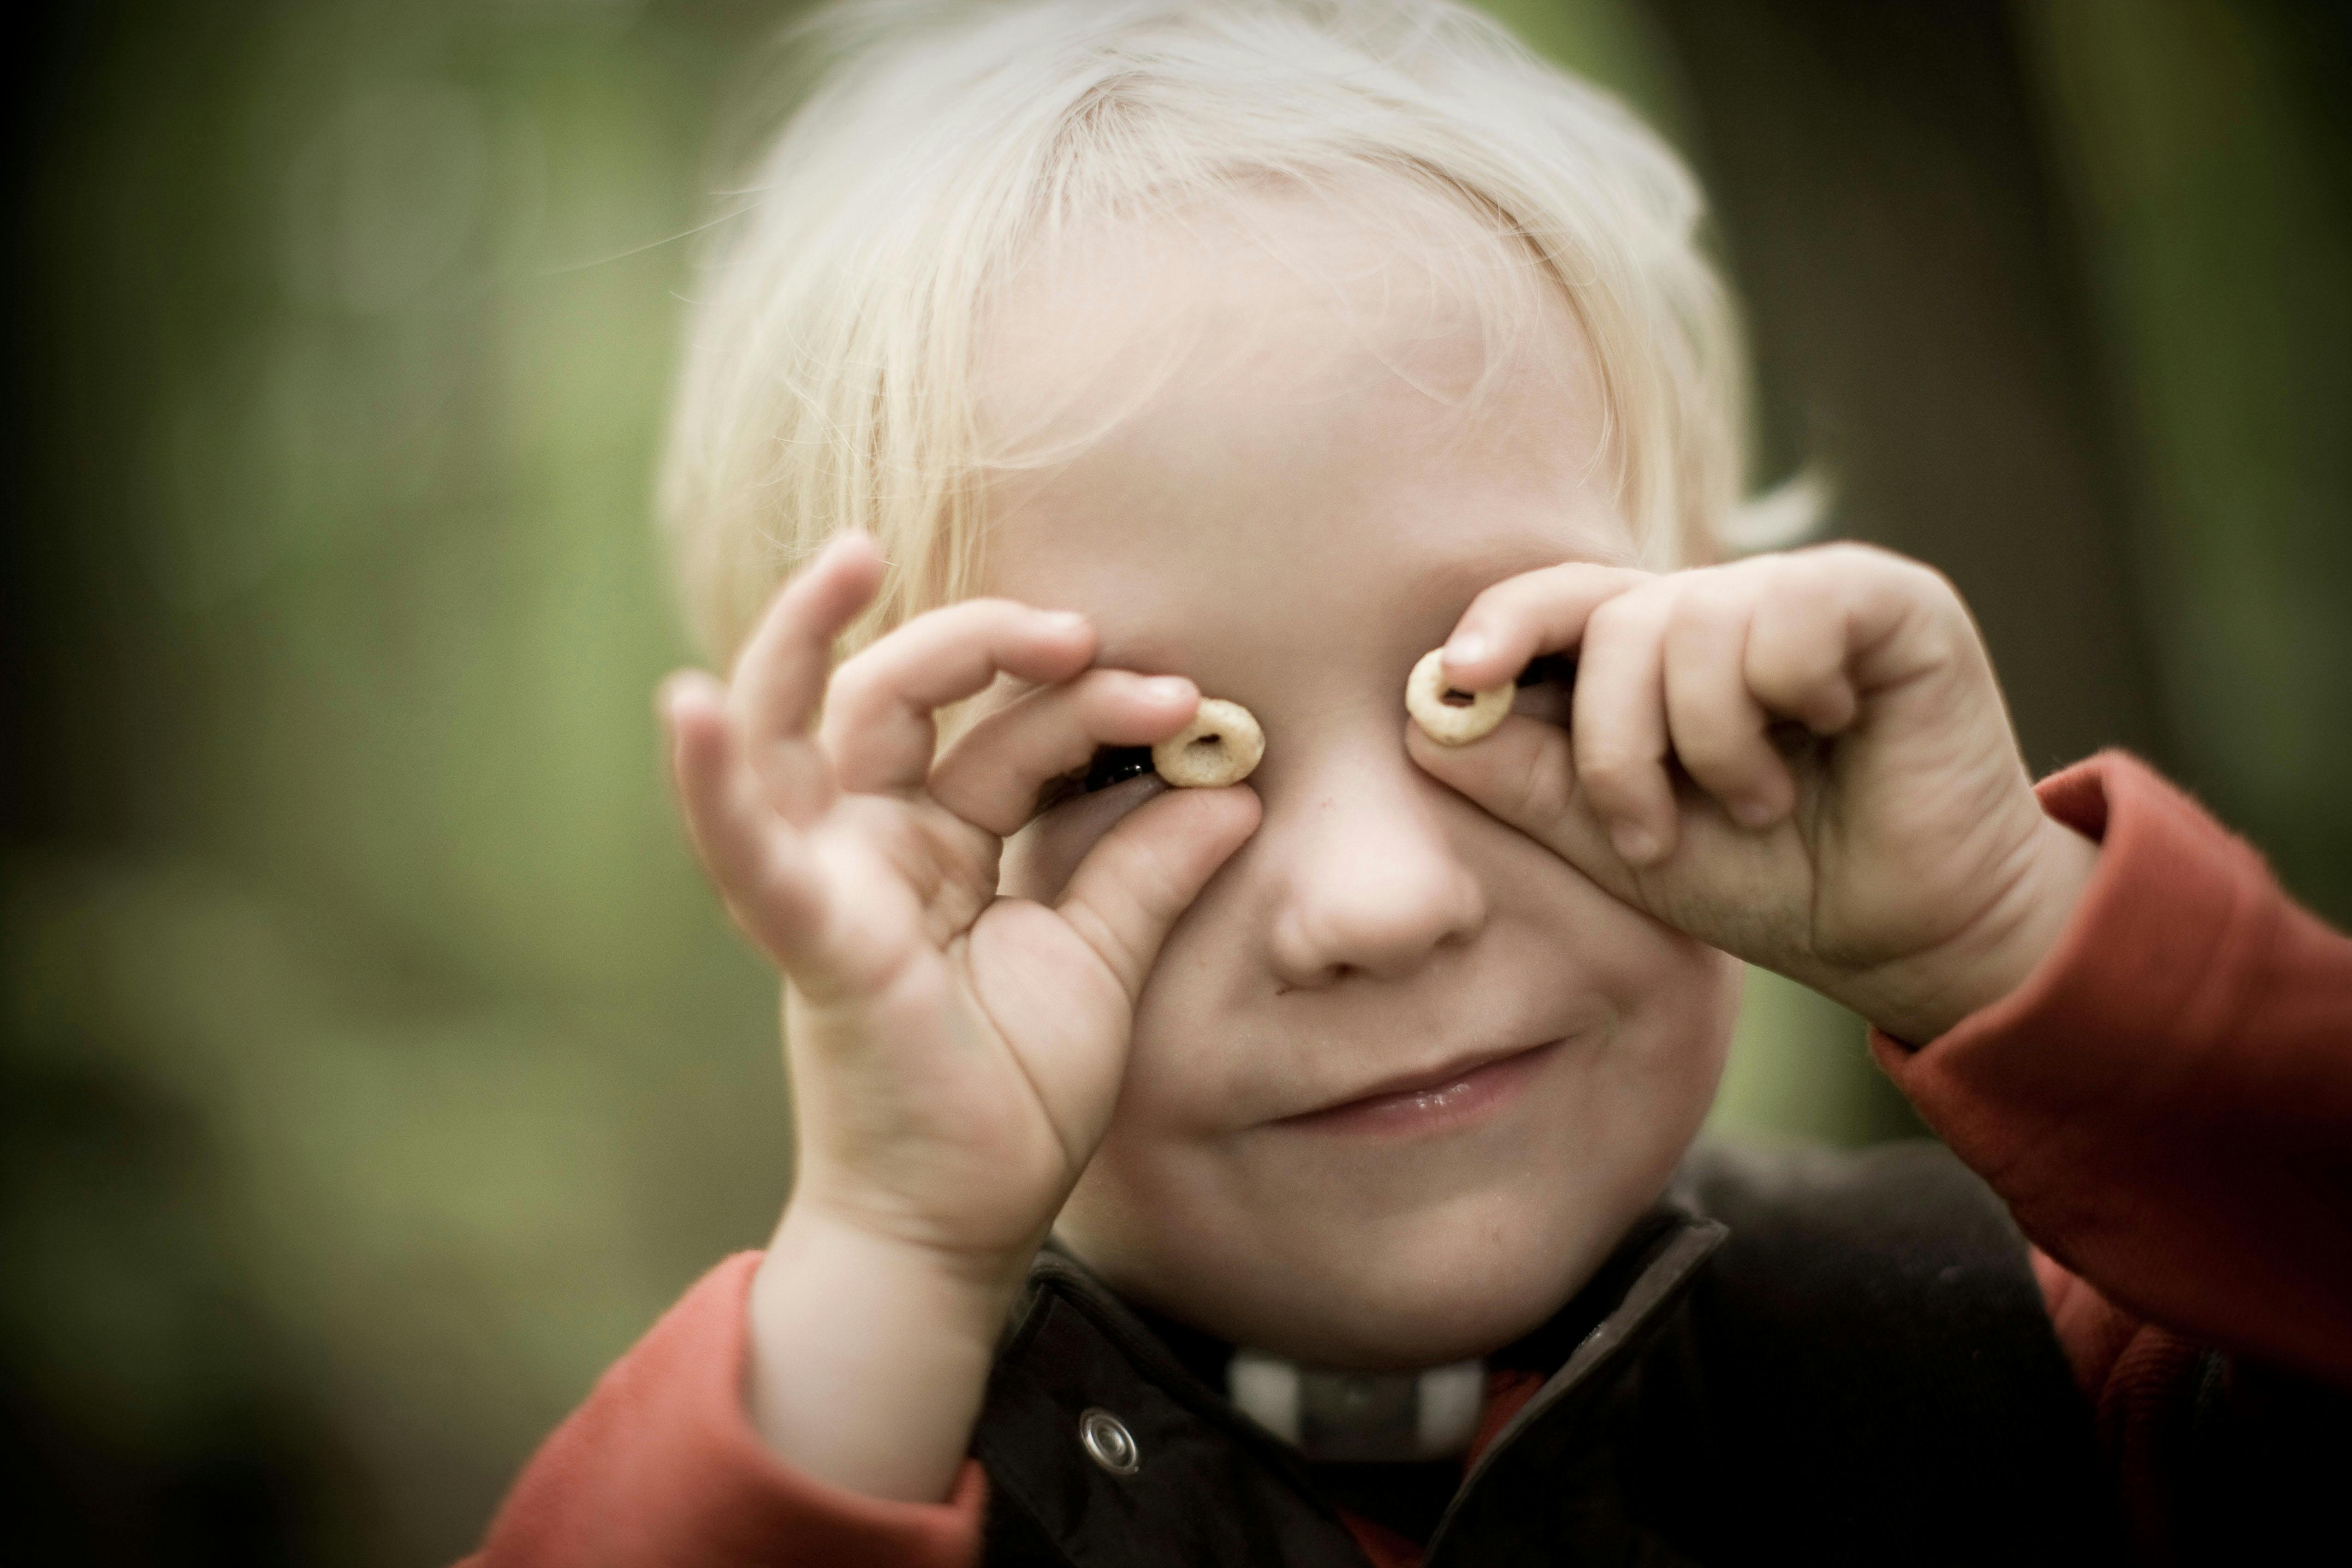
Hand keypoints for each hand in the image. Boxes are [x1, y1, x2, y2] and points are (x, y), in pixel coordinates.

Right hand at [663, 532, 1258, 1278]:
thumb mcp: (1102, 962)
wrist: (961, 1224)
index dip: (1090, 706)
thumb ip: (1151, 871)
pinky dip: (710, 776)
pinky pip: (744, 848)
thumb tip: (1237, 790)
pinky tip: (689, 704)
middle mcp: (872, 847)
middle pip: (899, 699)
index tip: (1185, 703)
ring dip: (810, 636)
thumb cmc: (1010, 1098)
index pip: (1006, 738)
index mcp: (940, 848)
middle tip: (1081, 631)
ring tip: (853, 553)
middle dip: (983, 643)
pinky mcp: (806, 938)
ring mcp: (826, 883)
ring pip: (797, 729)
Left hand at [1409, 543, 2096, 1042]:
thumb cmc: (1770, 885)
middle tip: (1652, 834)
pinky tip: (1829, 736)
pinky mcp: (1886, 597)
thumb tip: (1427, 722)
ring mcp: (1803, 592)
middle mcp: (1721, 606)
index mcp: (1655, 655)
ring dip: (1710, 743)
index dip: (1499, 625)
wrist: (1905, 935)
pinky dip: (1791, 694)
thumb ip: (1529, 782)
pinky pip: (1792, 608)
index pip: (1557, 602)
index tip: (1459, 676)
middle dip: (1612, 744)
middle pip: (1612, 619)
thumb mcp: (1622, 845)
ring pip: (1693, 618)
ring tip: (1759, 803)